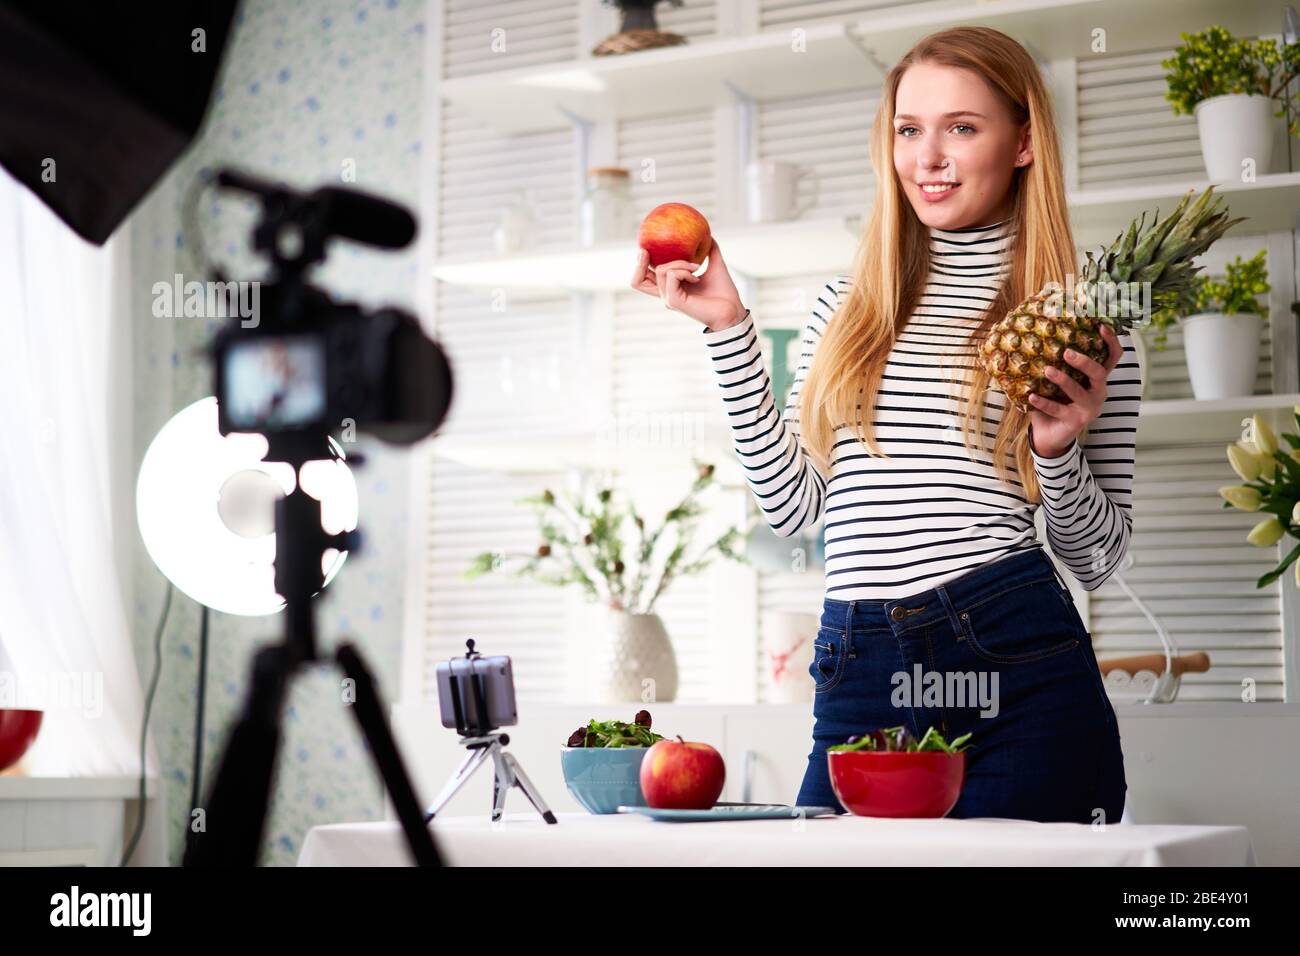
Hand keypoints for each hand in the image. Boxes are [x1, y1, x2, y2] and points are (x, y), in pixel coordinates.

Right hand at [628, 237, 745, 331]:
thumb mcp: (715, 265)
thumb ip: (709, 250)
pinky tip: (697, 277)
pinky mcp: (674, 301)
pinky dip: (684, 271)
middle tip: (645, 250)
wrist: (732, 310)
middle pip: (637, 282)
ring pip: (661, 270)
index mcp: (672, 287)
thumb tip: (707, 233)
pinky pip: (671, 275)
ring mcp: (669, 299)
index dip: (641, 263)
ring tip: (696, 267)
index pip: (646, 278)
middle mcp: (667, 294)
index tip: (648, 247)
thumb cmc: (724, 292)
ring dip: (680, 263)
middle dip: (639, 264)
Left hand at [1027, 325, 1123, 456]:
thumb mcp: (1058, 382)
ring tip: (1047, 370)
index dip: (1111, 341)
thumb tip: (1035, 338)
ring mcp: (1089, 408)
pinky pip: (1058, 409)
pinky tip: (1031, 395)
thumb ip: (1056, 364)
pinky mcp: (1076, 421)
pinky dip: (1043, 402)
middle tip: (1066, 352)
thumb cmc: (1055, 402)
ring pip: (1079, 391)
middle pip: (1099, 373)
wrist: (1050, 435)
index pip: (1113, 357)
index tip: (1101, 325)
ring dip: (1062, 379)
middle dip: (1084, 362)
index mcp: (1097, 379)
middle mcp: (1098, 392)